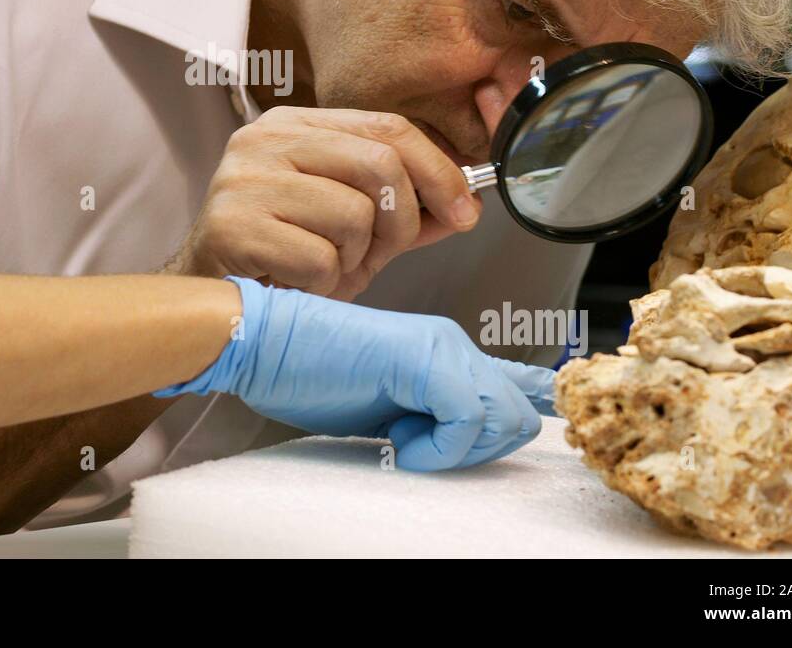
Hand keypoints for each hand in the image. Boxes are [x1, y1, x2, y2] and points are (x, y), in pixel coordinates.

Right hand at [156, 277, 555, 470]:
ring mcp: (440, 347)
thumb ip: (428, 415)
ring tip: (403, 438)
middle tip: (421, 446)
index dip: (529, 412)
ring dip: (457, 448)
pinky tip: (399, 441)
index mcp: (443, 352)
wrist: (262, 344)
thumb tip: (466, 440)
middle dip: (480, 449)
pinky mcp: (424, 359)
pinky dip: (439, 448)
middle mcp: (450, 343)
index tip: (509, 436)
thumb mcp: (383, 405)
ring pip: (503, 416)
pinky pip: (468, 419)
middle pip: (520, 414)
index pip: (520, 381)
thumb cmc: (306, 374)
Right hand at [165, 107, 481, 298]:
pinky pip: (320, 259)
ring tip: (322, 268)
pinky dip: (321, 285)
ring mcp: (244, 179)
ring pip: (354, 215)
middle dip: (400, 222)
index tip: (466, 211)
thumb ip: (405, 211)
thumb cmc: (279, 258)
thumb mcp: (350, 227)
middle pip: (379, 165)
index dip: (439, 170)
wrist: (206, 298)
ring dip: (353, 259)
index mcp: (295, 124)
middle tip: (379, 255)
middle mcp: (265, 139)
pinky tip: (295, 283)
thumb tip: (464, 205)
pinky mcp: (231, 225)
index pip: (388, 127)